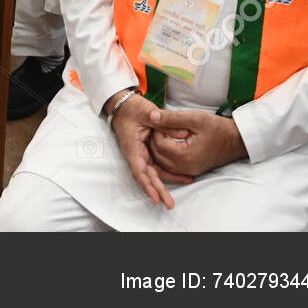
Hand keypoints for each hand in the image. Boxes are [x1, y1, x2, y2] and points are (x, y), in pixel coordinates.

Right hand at [108, 91, 190, 208]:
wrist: (123, 103)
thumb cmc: (132, 108)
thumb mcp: (149, 112)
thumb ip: (165, 124)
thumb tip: (183, 135)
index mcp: (133, 146)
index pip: (139, 170)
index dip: (147, 185)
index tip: (155, 197)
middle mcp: (136, 153)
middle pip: (147, 176)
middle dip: (158, 191)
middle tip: (169, 204)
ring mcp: (141, 153)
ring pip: (152, 173)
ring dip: (162, 185)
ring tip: (174, 197)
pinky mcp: (147, 151)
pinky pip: (155, 166)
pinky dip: (165, 174)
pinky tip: (177, 177)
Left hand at [144, 107, 246, 177]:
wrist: (236, 140)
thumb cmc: (218, 128)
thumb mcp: (194, 118)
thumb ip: (172, 118)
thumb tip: (152, 116)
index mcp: (185, 155)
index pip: (158, 144)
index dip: (157, 130)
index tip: (162, 121)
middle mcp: (185, 167)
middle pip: (157, 155)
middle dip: (155, 140)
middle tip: (162, 126)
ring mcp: (188, 171)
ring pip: (162, 162)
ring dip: (160, 148)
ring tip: (167, 133)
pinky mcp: (191, 171)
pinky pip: (170, 166)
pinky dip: (166, 156)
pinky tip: (171, 143)